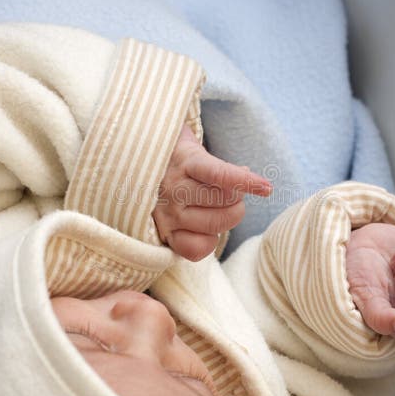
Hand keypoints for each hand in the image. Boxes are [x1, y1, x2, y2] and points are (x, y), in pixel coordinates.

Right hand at [153, 125, 271, 260]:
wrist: (128, 166)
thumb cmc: (172, 156)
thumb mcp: (192, 146)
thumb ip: (217, 161)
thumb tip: (245, 174)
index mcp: (184, 161)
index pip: (220, 175)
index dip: (246, 182)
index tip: (266, 187)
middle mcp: (174, 189)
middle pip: (225, 203)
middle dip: (237, 199)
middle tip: (230, 194)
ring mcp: (167, 215)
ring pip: (215, 226)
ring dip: (227, 218)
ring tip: (218, 208)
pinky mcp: (164, 235)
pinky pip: (196, 249)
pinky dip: (209, 242)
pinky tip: (207, 229)